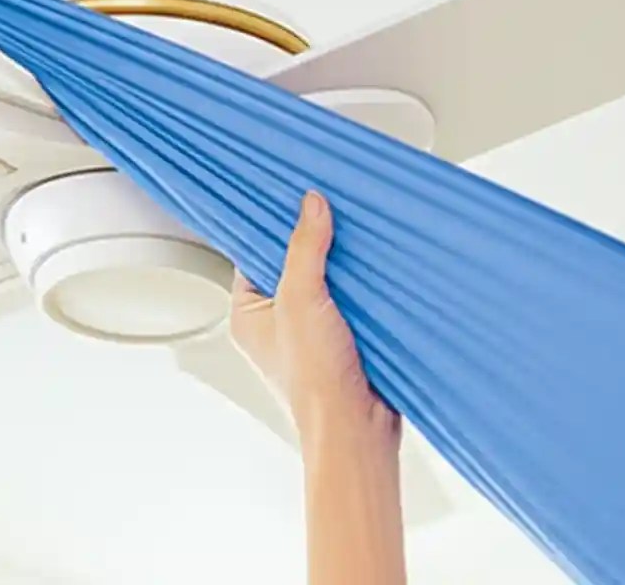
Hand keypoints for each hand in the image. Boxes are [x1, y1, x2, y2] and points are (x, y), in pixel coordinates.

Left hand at [230, 190, 399, 449]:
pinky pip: (351, 299)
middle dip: (314, 241)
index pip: (254, 256)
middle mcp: (276, 322)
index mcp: (248, 313)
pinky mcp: (344, 338)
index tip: (292, 198)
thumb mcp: (301, 299)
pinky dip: (363, 284)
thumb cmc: (314, 382)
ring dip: (342, 262)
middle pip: (293, 265)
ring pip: (325, 281)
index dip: (273, 228)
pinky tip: (376, 264)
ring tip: (357, 230)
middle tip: (331, 209)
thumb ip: (304, 249)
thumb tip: (310, 206)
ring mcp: (311, 330)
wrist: (357, 427)